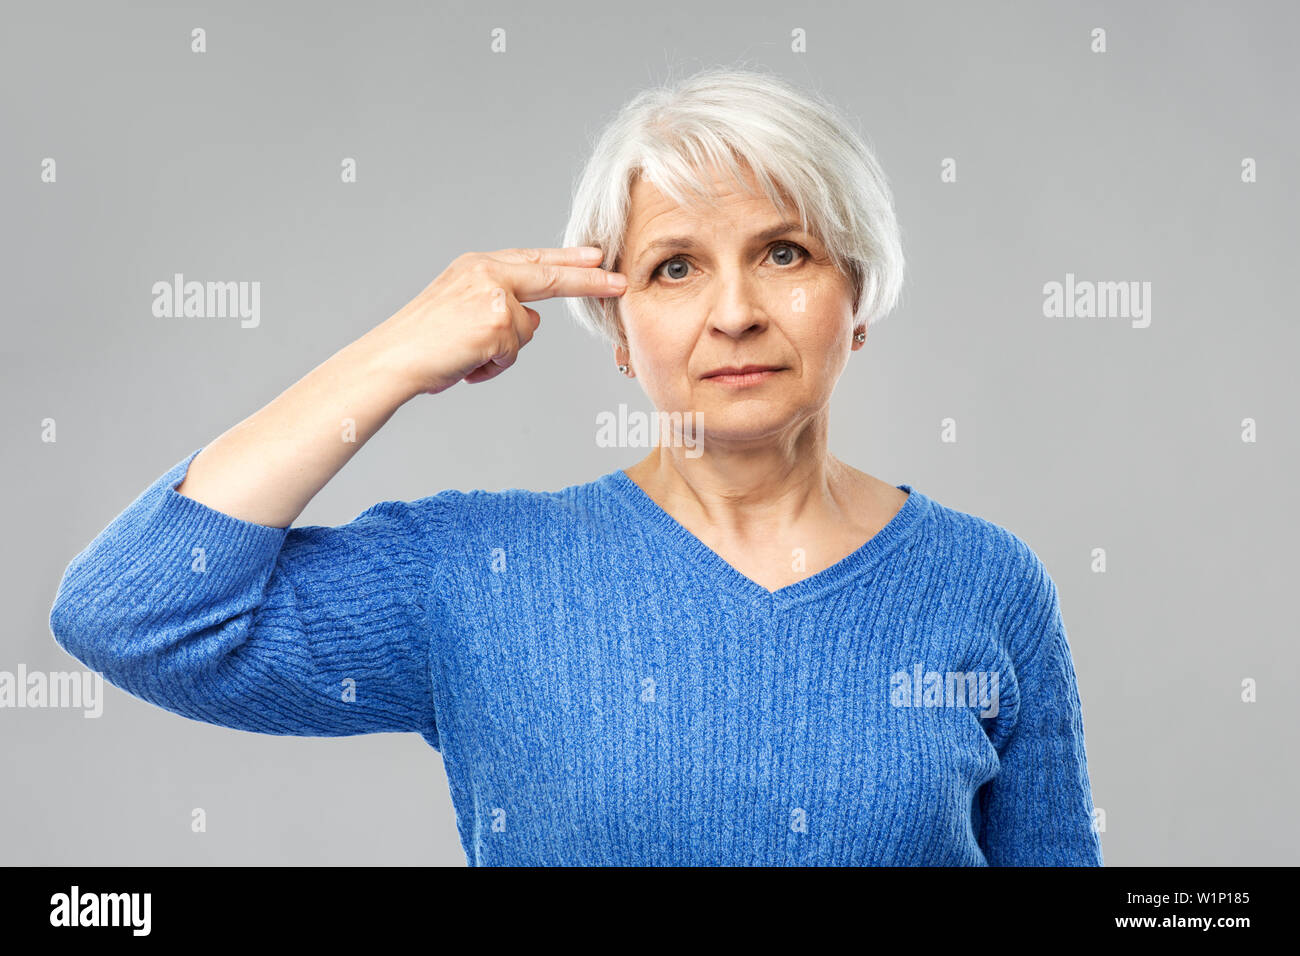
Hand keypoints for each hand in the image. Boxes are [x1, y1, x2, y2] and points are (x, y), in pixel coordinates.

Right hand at [368, 246, 626, 395]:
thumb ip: (502, 308)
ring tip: (464, 356)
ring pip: (527, 331)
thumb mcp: (463, 311)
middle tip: (620, 281)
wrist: (392, 359)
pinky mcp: (497, 322)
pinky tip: (464, 364)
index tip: (596, 256)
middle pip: (551, 276)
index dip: (566, 259)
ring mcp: (493, 295)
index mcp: (477, 266)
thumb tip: (534, 321)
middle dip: (589, 281)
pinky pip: (512, 354)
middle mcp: (486, 272)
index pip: (532, 260)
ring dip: (502, 354)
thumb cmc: (422, 344)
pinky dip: (491, 368)